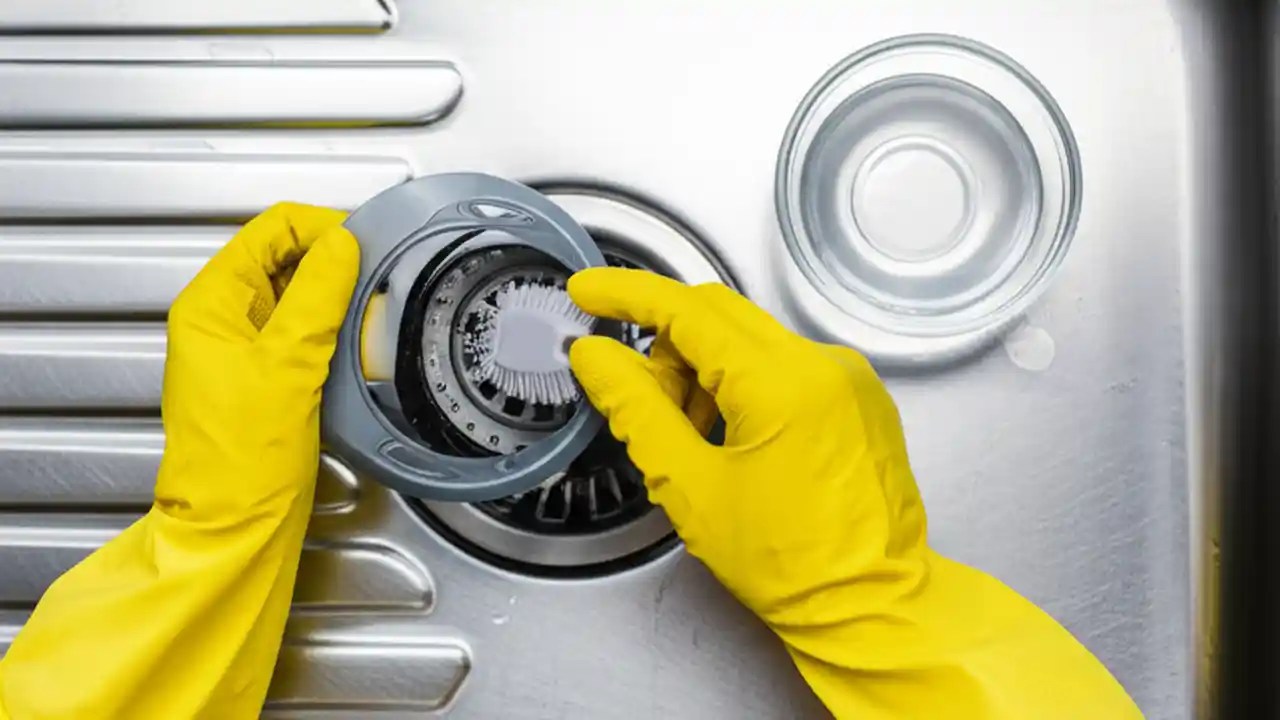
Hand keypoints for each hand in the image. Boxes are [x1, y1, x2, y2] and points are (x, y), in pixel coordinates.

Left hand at [0, 203, 358, 718]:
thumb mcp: (288, 364)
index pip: (270, 229)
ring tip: (368, 315)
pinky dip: (334, 332)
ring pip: (299, 296)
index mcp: (210, 305)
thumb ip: (317, 295)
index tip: (363, 245)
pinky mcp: (268, 378)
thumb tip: (343, 244)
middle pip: (285, 258)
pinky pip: (305, 333)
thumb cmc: (243, 458)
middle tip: (374, 280)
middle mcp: (221, 321)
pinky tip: (355, 348)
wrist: (237, 526)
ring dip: (337, 298)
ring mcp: (244, 350)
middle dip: (333, 263)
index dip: (321, 229)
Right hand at [568, 268, 1141, 718]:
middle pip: (719, 316)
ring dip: (704, 369)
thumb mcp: (690, 487)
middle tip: (638, 397)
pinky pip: (786, 363)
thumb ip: (635, 409)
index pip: (688, 309)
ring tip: (693, 438)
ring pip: (751, 338)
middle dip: (665, 346)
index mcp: (781, 384)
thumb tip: (595, 356)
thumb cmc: (788, 563)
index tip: (587, 290)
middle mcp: (822, 364)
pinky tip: (734, 440)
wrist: (873, 604)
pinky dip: (744, 384)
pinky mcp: (859, 395)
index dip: (628, 294)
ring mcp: (847, 378)